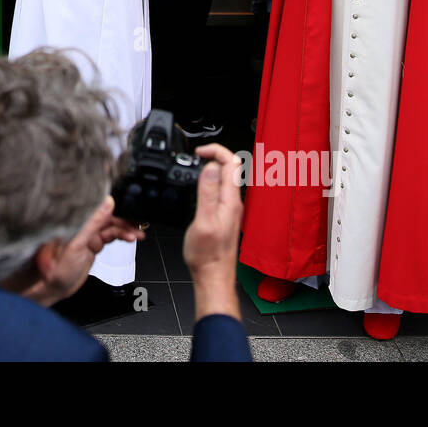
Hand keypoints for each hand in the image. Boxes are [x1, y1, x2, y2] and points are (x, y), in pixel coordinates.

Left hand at [26, 196, 143, 306]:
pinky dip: (122, 236)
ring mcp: (88, 234)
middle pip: (108, 216)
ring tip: (139, 233)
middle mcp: (82, 223)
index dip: (115, 204)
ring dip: (127, 229)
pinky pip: (111, 236)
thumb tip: (107, 202)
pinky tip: (131, 237)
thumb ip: (93, 223)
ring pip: (112, 226)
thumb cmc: (56, 268)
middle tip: (139, 223)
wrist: (53, 288)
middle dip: (125, 219)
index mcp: (76, 219)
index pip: (98, 204)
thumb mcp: (77, 245)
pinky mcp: (93, 244)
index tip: (130, 205)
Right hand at [183, 143, 243, 320]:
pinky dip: (208, 182)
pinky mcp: (224, 215)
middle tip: (194, 157)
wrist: (213, 276)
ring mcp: (230, 209)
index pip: (231, 163)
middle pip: (230, 168)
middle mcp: (233, 202)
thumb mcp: (203, 221)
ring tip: (194, 168)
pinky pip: (219, 190)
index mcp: (230, 200)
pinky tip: (198, 188)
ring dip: (210, 168)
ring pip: (224, 179)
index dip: (215, 150)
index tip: (198, 152)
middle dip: (212, 155)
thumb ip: (207, 193)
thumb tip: (210, 167)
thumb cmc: (208, 255)